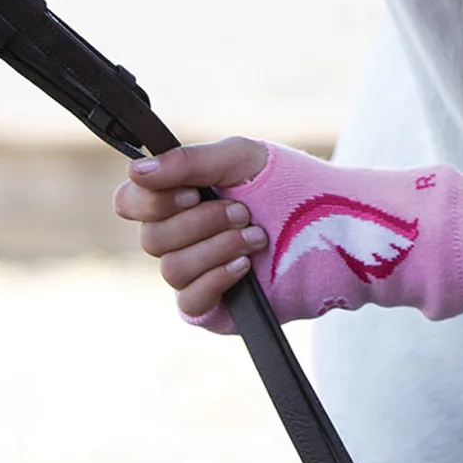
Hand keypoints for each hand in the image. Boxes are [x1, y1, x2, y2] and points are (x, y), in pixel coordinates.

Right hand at [114, 138, 271, 319]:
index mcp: (177, 198)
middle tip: (242, 211)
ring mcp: (194, 272)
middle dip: (202, 221)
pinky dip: (218, 278)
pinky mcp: (212, 304)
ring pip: (172, 268)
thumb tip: (137, 171)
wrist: (333, 224)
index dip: (152, 200)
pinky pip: (190, 301)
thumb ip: (190, 160)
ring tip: (257, 236)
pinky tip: (246, 266)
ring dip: (218, 247)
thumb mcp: (241, 158)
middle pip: (152, 237)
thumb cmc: (286, 185)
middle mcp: (178, 236)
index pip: (129, 202)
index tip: (192, 193)